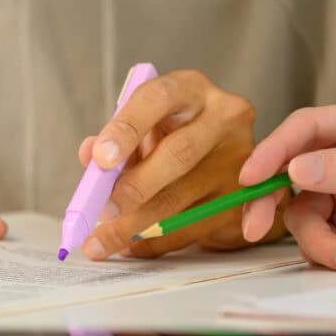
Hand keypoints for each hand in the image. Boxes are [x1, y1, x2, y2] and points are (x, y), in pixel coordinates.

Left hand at [76, 70, 284, 261]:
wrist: (227, 157)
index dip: (126, 128)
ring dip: (136, 224)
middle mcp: (224, 116)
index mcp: (191, 89)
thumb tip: (90, 155)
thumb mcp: (145, 127)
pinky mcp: (245, 198)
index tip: (101, 160)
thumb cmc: (174, 134)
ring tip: (102, 240)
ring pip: (183, 197)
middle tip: (102, 209)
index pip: (157, 98)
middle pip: (178, 153)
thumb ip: (118, 139)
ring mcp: (241, 158)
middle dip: (134, 186)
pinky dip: (158, 241)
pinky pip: (195, 226)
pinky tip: (133, 246)